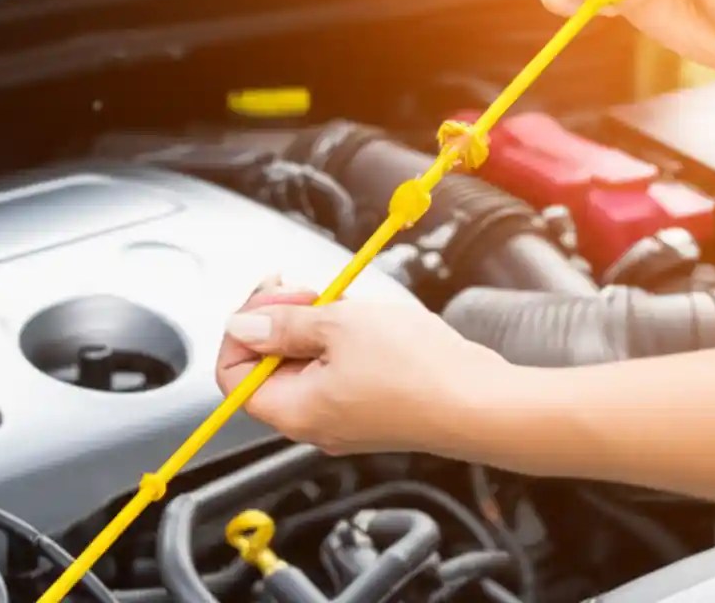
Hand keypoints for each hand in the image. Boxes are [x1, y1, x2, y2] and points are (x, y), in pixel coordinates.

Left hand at [214, 278, 500, 455]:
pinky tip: (370, 322)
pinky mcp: (371, 406)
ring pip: (308, 362)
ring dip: (319, 325)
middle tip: (312, 293)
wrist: (481, 402)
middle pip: (270, 365)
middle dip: (285, 320)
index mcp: (292, 410)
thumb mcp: (338, 325)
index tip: (268, 297)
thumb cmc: (417, 372)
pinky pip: (339, 368)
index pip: (233, 374)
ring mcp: (343, 416)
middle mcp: (312, 421)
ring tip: (349, 306)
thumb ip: (283, 323)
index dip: (243, 329)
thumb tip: (241, 325)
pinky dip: (345, 340)